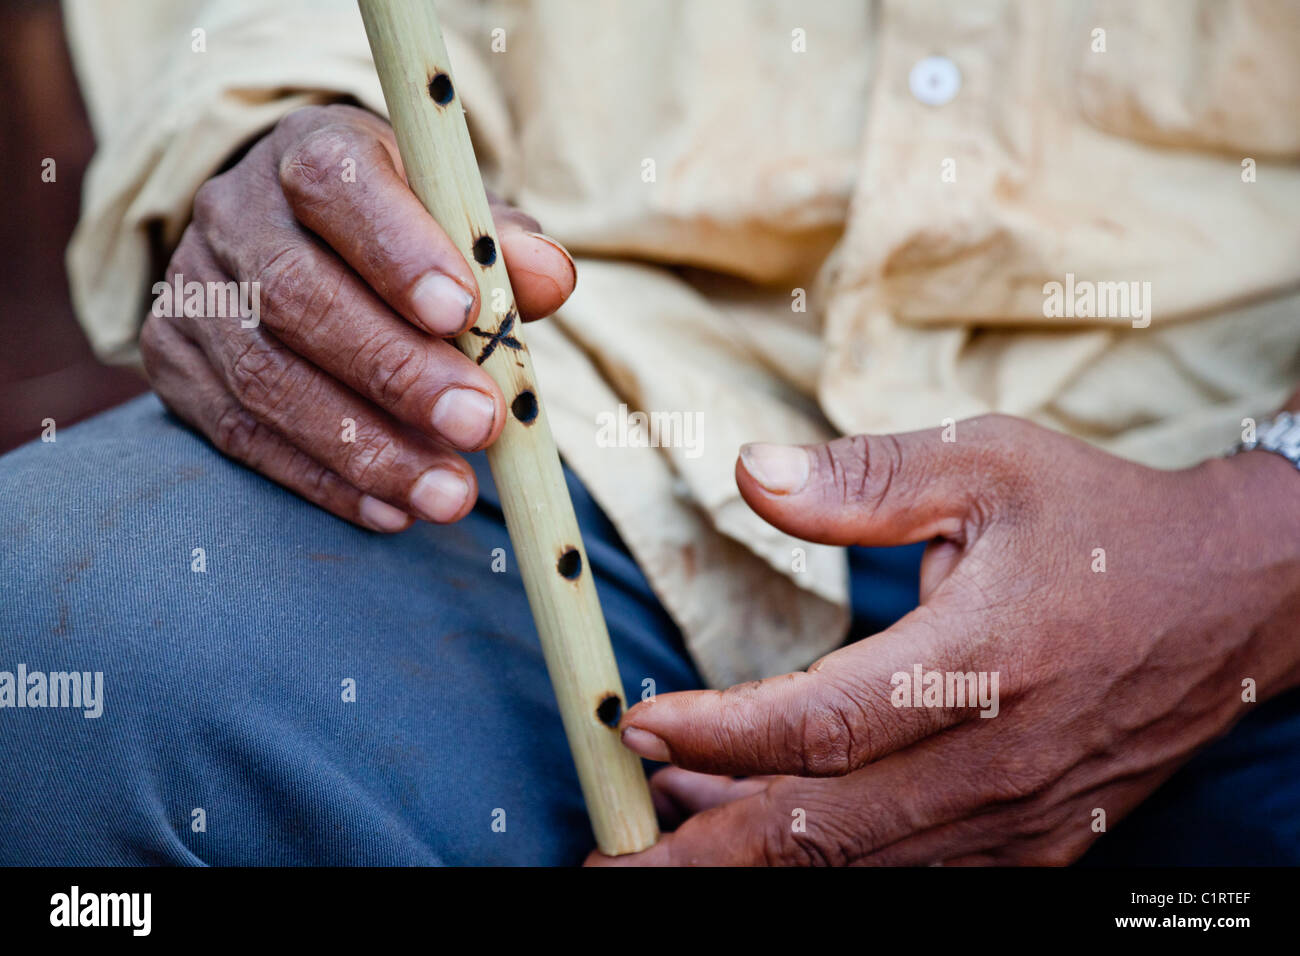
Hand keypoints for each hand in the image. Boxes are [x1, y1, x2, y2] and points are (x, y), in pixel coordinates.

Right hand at [140, 104, 575, 530]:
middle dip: (395, 370)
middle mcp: (235, 214)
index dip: (396, 249)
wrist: (296, 237)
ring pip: (266, 378)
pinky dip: (324, 481)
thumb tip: (551, 277)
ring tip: (449, 494)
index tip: (459, 310)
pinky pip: (243, 435)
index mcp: (308, 152)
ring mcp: (194, 292)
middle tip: (478, 424)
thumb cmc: (400, 230)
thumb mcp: (454, 216)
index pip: (336, 185)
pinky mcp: (175, 364)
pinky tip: (391, 511)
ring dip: (365, 448)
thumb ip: (500, 248)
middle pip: (296, 293)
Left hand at [595, 415, 1299, 864]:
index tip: (637, 726)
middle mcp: (1002, 759)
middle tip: (612, 857)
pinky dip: (829, 863)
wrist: (1233, 601)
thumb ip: (865, 479)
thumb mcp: (989, 465)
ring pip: (860, 867)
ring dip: (752, 860)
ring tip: (665, 833)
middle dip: (702, 854)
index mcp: (986, 658)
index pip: (823, 724)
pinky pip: (913, 872)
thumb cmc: (1102, 525)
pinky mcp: (1036, 841)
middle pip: (825, 833)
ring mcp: (1021, 815)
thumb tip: (748, 474)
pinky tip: (763, 831)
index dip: (718, 736)